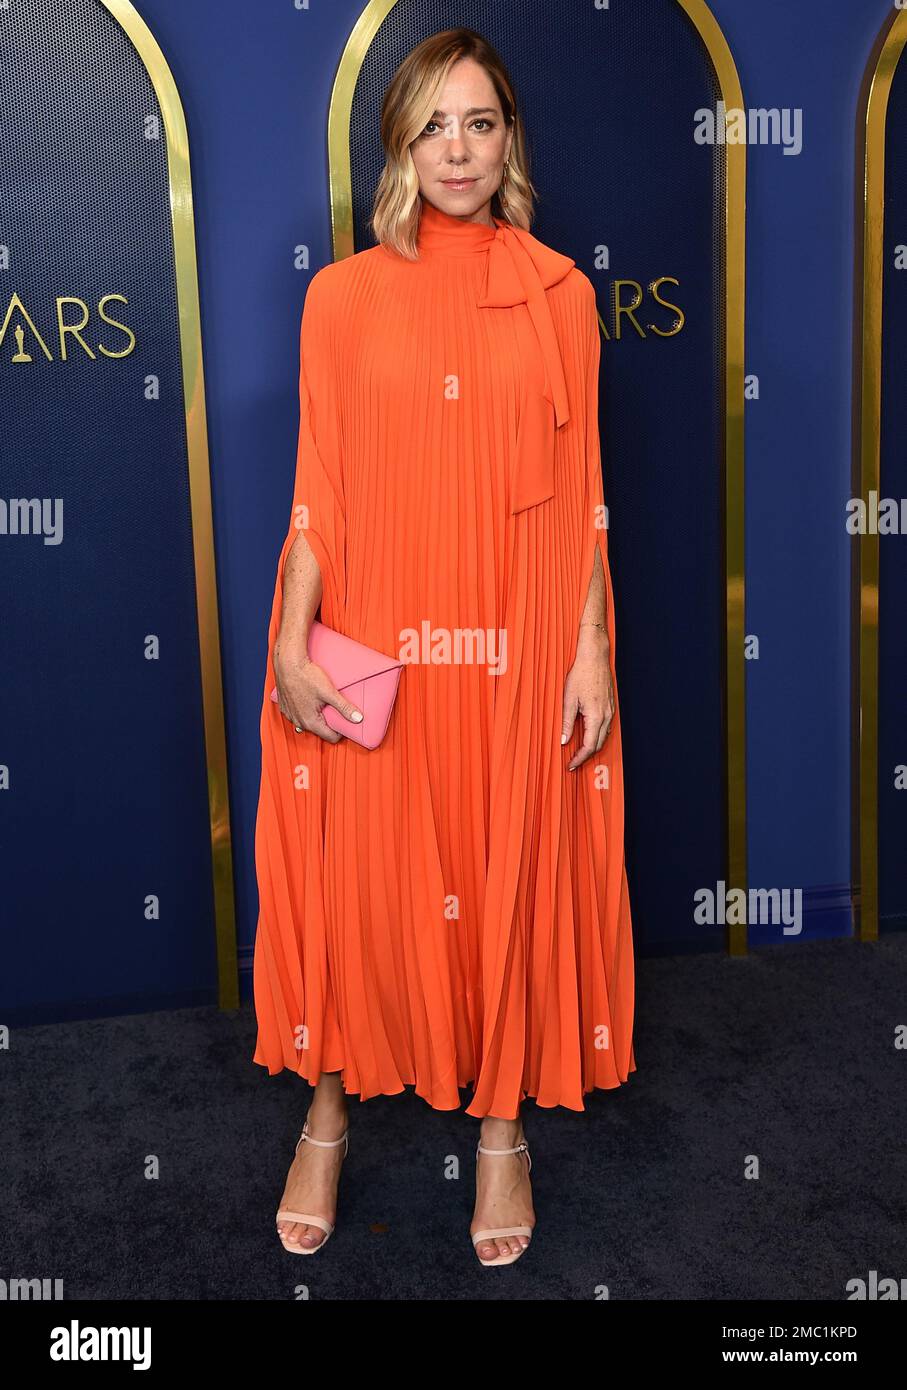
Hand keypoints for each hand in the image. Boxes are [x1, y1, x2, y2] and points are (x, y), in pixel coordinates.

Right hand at [274, 636, 361, 742]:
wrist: (288, 663)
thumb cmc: (306, 676)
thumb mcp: (329, 692)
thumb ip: (344, 707)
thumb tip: (358, 718)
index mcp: (310, 722)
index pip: (331, 737)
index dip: (341, 731)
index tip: (345, 721)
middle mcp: (298, 722)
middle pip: (320, 730)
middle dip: (329, 722)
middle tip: (335, 708)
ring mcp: (290, 715)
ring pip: (308, 723)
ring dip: (317, 716)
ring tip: (323, 703)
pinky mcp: (285, 707)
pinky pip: (298, 715)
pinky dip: (305, 710)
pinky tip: (310, 699)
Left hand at [561, 626, 613, 770]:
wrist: (595, 657)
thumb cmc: (581, 674)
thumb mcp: (569, 699)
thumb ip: (567, 722)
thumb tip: (564, 740)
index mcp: (596, 716)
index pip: (589, 746)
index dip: (580, 758)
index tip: (570, 765)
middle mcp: (607, 716)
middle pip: (599, 745)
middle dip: (586, 756)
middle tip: (572, 762)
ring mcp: (611, 711)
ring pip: (604, 737)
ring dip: (592, 747)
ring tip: (578, 752)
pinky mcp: (611, 706)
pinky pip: (606, 727)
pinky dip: (597, 736)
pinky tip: (587, 736)